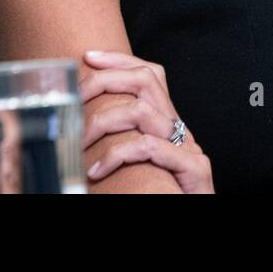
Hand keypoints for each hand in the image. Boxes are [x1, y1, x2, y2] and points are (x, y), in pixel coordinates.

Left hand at [80, 49, 213, 192]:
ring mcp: (188, 147)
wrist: (197, 214)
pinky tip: (97, 171)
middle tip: (75, 97)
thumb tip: (79, 128)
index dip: (120, 60)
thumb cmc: (165, 192)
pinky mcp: (193, 169)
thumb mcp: (142, 162)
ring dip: (103, 122)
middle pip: (146, 81)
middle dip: (106, 80)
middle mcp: (180, 128)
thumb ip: (123, 141)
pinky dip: (117, 155)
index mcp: (167, 122)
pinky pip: (149, 148)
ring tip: (79, 142)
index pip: (149, 74)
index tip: (88, 56)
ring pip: (142, 112)